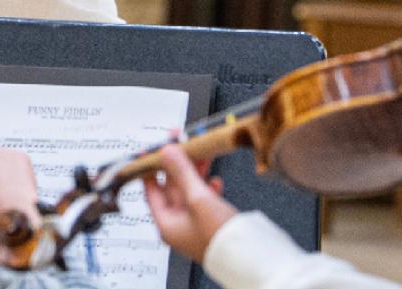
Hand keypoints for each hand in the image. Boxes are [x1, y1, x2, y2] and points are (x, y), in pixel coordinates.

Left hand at [144, 144, 236, 262]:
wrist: (251, 257)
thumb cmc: (221, 238)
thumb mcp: (198, 198)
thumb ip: (182, 172)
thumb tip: (167, 152)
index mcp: (167, 223)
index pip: (151, 190)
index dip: (150, 168)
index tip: (152, 151)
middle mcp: (178, 225)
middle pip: (172, 188)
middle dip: (178, 165)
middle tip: (181, 143)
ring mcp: (195, 224)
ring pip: (190, 191)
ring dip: (194, 172)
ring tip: (200, 153)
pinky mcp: (211, 223)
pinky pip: (205, 200)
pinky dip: (208, 188)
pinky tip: (215, 180)